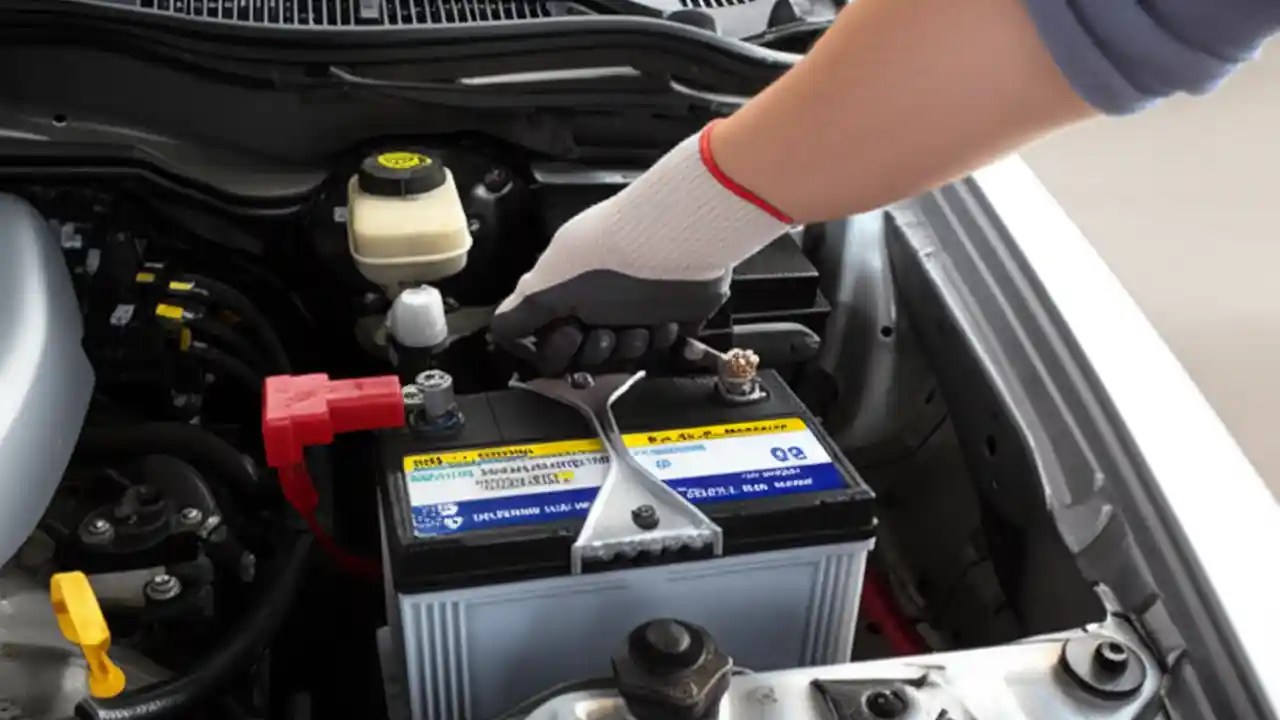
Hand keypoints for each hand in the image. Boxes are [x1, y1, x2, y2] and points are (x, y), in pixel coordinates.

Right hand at [491, 123, 792, 374]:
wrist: (677, 244)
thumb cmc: (613, 254)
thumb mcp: (549, 286)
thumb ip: (520, 313)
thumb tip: (498, 329)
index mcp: (566, 291)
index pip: (551, 343)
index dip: (557, 350)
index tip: (568, 333)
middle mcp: (599, 301)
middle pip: (588, 356)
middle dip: (595, 351)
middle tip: (604, 332)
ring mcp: (635, 309)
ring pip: (625, 357)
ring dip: (630, 346)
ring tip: (638, 324)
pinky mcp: (670, 317)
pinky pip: (660, 349)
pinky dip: (661, 339)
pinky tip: (664, 320)